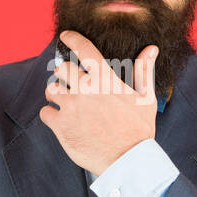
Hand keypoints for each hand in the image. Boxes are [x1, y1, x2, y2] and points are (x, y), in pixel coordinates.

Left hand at [39, 30, 158, 175]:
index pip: (83, 49)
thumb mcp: (145, 97)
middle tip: (69, 82)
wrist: (127, 160)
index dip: (71, 39)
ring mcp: (70, 106)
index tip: (65, 37)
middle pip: (61, 68)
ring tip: (64, 101)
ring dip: (56, 93)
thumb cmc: (138, 129)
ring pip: (51, 89)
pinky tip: (61, 119)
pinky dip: (51, 114)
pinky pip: (46, 112)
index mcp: (104, 79)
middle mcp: (85, 88)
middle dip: (64, 74)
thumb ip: (144, 71)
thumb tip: (151, 49)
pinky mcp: (60, 125)